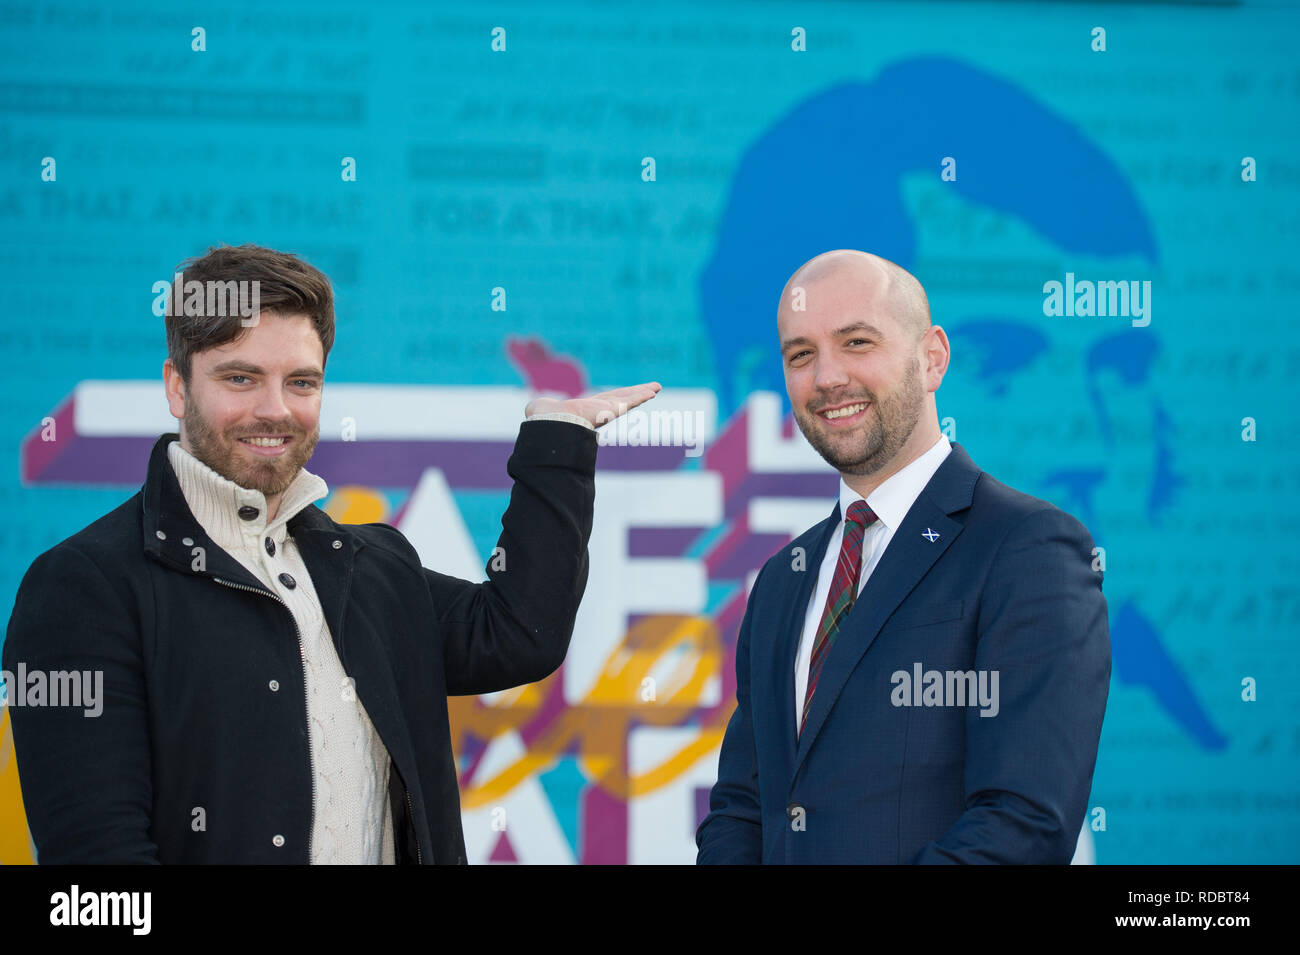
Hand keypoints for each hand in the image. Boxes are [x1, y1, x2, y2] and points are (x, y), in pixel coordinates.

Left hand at [525, 381, 661, 427]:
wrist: (552, 423)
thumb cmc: (544, 419)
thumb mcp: (544, 409)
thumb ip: (542, 407)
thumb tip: (533, 410)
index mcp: (585, 410)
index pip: (605, 401)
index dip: (617, 398)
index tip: (626, 396)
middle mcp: (599, 411)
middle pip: (621, 398)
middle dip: (635, 394)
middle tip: (650, 390)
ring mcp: (607, 410)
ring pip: (628, 399)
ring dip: (643, 393)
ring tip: (656, 388)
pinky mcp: (612, 409)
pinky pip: (631, 400)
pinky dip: (642, 395)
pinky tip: (654, 390)